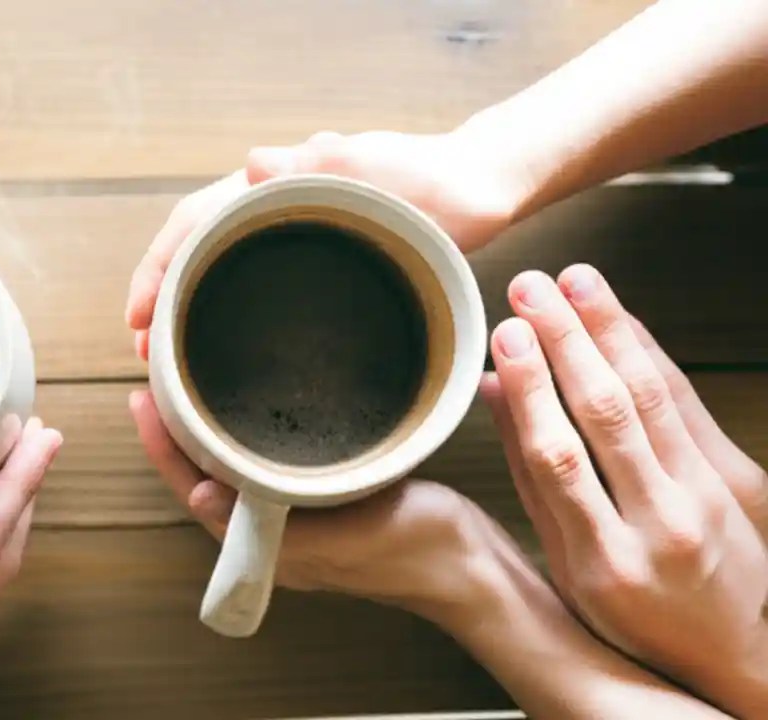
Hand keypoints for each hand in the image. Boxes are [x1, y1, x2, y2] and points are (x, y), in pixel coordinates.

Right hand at [125, 129, 529, 359]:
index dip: (160, 266)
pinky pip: (250, 274)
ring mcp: (292, 226)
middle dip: (160, 291)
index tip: (139, 313)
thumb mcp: (390, 175)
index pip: (197, 218)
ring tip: (165, 352)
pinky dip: (221, 302)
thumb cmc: (443, 182)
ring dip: (184, 299)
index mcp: (282, 182)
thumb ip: (327, 166)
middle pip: (195, 241)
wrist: (483, 185)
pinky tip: (217, 332)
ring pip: (217, 258)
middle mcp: (276, 201)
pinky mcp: (310, 252)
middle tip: (143, 347)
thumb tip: (252, 164)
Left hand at [128, 390, 512, 621]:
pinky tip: (256, 404)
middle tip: (157, 377)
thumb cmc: (417, 550)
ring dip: (210, 430)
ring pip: (236, 468)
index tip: (141, 399)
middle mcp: (274, 533)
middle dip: (178, 432)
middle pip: (206, 476)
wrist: (475, 567)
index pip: (193, 491)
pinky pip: (272, 463)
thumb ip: (279, 523)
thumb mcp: (347, 532)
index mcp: (267, 547)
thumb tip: (201, 498)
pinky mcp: (328, 499)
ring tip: (191, 382)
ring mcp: (300, 517)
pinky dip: (252, 433)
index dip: (162, 448)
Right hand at [484, 264, 767, 714]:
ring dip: (611, 330)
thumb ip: (532, 482)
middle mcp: (657, 525)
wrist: (736, 655)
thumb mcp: (568, 569)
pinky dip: (652, 352)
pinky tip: (623, 319)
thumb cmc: (638, 618)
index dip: (532, 389)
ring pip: (652, 397)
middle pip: (608, 414)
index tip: (506, 338)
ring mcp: (702, 499)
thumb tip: (496, 398)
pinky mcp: (732, 477)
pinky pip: (686, 401)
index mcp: (602, 559)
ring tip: (575, 281)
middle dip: (566, 340)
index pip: (558, 457)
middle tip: (532, 288)